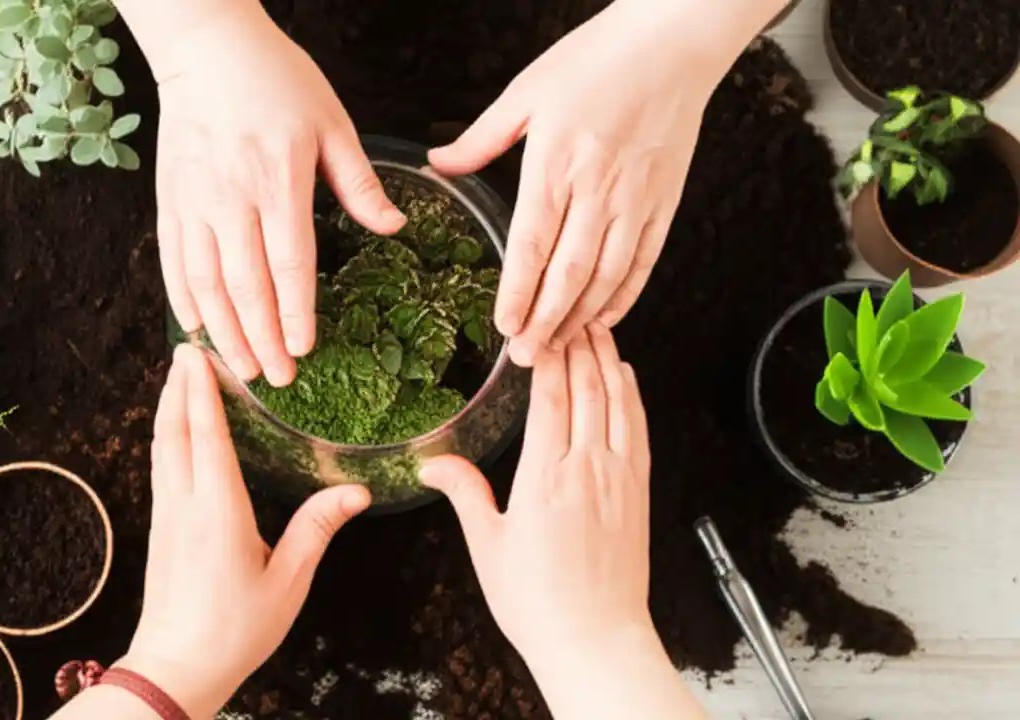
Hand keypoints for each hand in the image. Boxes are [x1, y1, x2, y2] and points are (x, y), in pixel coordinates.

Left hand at [119, 344, 369, 717]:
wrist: (175, 669)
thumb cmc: (235, 631)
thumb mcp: (289, 581)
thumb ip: (317, 529)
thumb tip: (356, 491)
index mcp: (218, 511)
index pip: (208, 435)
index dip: (203, 390)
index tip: (199, 354)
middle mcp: (184, 505)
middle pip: (174, 430)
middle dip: (178, 386)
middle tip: (187, 348)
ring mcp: (166, 516)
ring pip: (162, 447)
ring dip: (169, 407)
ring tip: (178, 378)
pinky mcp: (160, 529)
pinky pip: (162, 467)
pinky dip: (168, 436)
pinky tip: (176, 432)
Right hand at [122, 0, 404, 386]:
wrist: (207, 48)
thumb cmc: (277, 80)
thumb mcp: (332, 123)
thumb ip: (360, 182)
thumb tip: (394, 227)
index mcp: (279, 180)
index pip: (289, 262)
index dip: (296, 312)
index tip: (304, 349)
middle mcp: (231, 197)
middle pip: (246, 285)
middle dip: (262, 338)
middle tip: (278, 380)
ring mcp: (194, 201)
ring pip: (206, 282)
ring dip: (224, 332)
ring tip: (241, 369)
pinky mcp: (169, 200)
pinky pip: (173, 261)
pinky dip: (184, 300)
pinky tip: (197, 329)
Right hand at [422, 324, 649, 659]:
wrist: (595, 640)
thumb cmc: (538, 602)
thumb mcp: (487, 546)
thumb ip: (465, 494)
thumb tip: (435, 463)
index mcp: (544, 477)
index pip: (550, 397)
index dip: (547, 356)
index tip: (538, 329)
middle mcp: (587, 468)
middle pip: (587, 388)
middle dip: (578, 345)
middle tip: (568, 312)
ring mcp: (619, 478)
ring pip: (617, 401)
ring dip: (607, 360)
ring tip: (596, 327)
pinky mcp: (638, 492)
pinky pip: (638, 428)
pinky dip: (632, 395)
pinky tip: (625, 377)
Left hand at [429, 0, 783, 364]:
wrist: (671, 42)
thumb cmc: (597, 59)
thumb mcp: (526, 92)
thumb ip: (480, 139)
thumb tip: (437, 165)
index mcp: (556, 163)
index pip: (532, 244)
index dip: (518, 292)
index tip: (504, 326)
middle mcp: (598, 189)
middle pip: (569, 273)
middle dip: (545, 322)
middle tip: (525, 357)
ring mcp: (635, 199)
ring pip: (607, 277)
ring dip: (581, 319)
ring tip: (557, 347)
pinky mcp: (664, 202)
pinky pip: (644, 262)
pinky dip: (625, 296)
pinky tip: (605, 318)